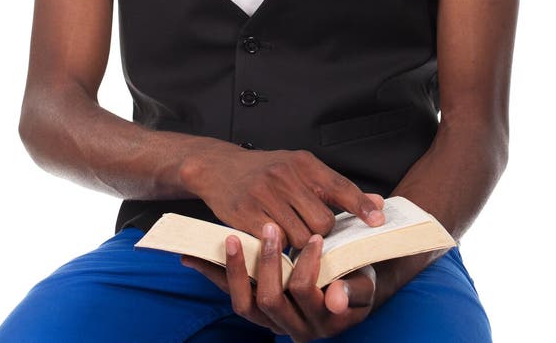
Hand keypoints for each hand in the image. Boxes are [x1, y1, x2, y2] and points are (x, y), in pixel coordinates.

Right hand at [181, 145, 385, 248]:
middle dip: (322, 234)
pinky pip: (275, 243)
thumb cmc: (266, 170)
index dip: (361, 206)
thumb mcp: (300, 168)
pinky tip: (277, 242)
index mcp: (302, 163)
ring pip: (300, 237)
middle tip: (313, 233)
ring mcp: (264, 195)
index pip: (340, 186)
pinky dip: (280, 248)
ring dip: (301, 245)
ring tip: (294, 238)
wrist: (219, 167)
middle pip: (323, 221)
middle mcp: (285, 176)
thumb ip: (336, 188)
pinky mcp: (245, 214)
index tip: (378, 222)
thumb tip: (378, 203)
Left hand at [181, 221, 376, 342]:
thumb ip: (355, 291)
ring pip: (244, 303)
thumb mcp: (364, 285)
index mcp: (321, 321)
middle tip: (272, 228)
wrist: (347, 295)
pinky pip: (230, 295)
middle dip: (269, 261)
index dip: (309, 267)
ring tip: (232, 238)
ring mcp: (270, 321)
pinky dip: (211, 274)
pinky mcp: (254, 310)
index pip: (306, 294)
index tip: (315, 238)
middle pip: (271, 299)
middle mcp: (293, 327)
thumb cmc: (357, 282)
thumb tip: (337, 297)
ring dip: (235, 269)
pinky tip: (191, 257)